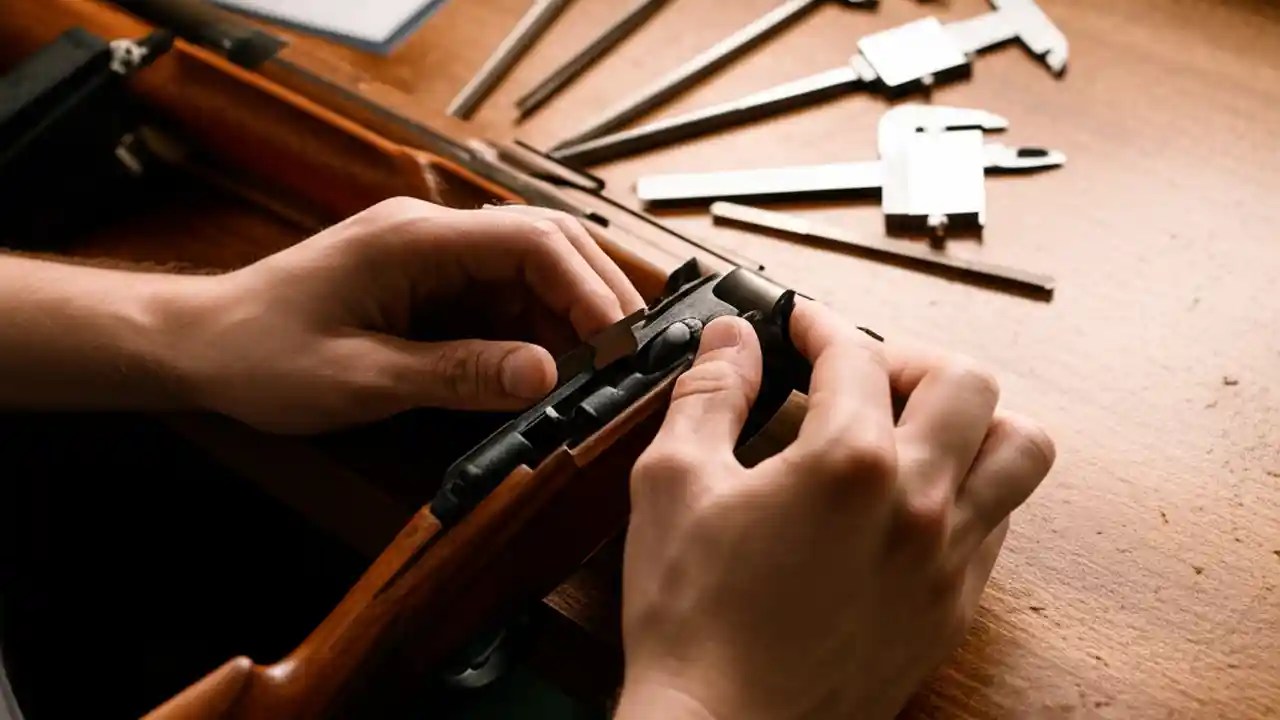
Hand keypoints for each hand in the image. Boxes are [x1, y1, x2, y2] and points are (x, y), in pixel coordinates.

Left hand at [166, 198, 645, 433]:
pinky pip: (501, 300)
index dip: (588, 286)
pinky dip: (535, 334)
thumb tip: (546, 374)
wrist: (201, 345)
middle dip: (595, 296)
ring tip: (598, 373)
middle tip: (627, 357)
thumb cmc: (262, 353)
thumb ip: (458, 373)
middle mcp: (432, 235)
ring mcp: (433, 258)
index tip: (619, 340)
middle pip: (545, 245)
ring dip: (570, 318)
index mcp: (415, 239)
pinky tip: (551, 371)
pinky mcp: (430, 286)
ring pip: (531, 273)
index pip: (531, 239)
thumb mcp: (362, 377)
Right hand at [614, 301, 1055, 719]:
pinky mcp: (953, 609)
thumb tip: (731, 339)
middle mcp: (918, 505)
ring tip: (915, 429)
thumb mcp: (673, 484)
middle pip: (968, 383)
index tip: (799, 326)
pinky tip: (911, 502)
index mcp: (848, 464)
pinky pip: (999, 524)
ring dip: (974, 421)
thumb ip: (709, 395)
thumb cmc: (693, 618)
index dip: (819, 324)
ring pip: (1020, 452)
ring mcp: (947, 561)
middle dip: (912, 358)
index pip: (855, 353)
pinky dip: (970, 491)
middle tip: (862, 375)